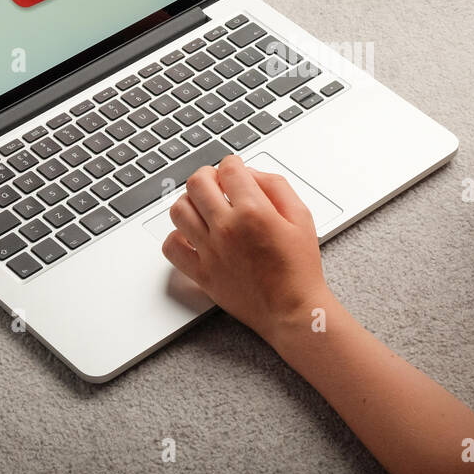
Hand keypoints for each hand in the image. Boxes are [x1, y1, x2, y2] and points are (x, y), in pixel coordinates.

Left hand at [160, 154, 327, 338]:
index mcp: (253, 211)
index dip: (232, 163)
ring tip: (203, 206)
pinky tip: (192, 235)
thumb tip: (250, 173)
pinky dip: (177, 236)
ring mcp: (210, 251)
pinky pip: (171, 247)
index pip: (228, 169)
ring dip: (190, 202)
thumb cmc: (300, 268)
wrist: (293, 310)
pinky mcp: (201, 273)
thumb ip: (276, 186)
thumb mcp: (301, 216)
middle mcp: (226, 228)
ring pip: (179, 210)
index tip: (234, 168)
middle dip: (207, 175)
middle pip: (197, 183)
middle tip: (215, 181)